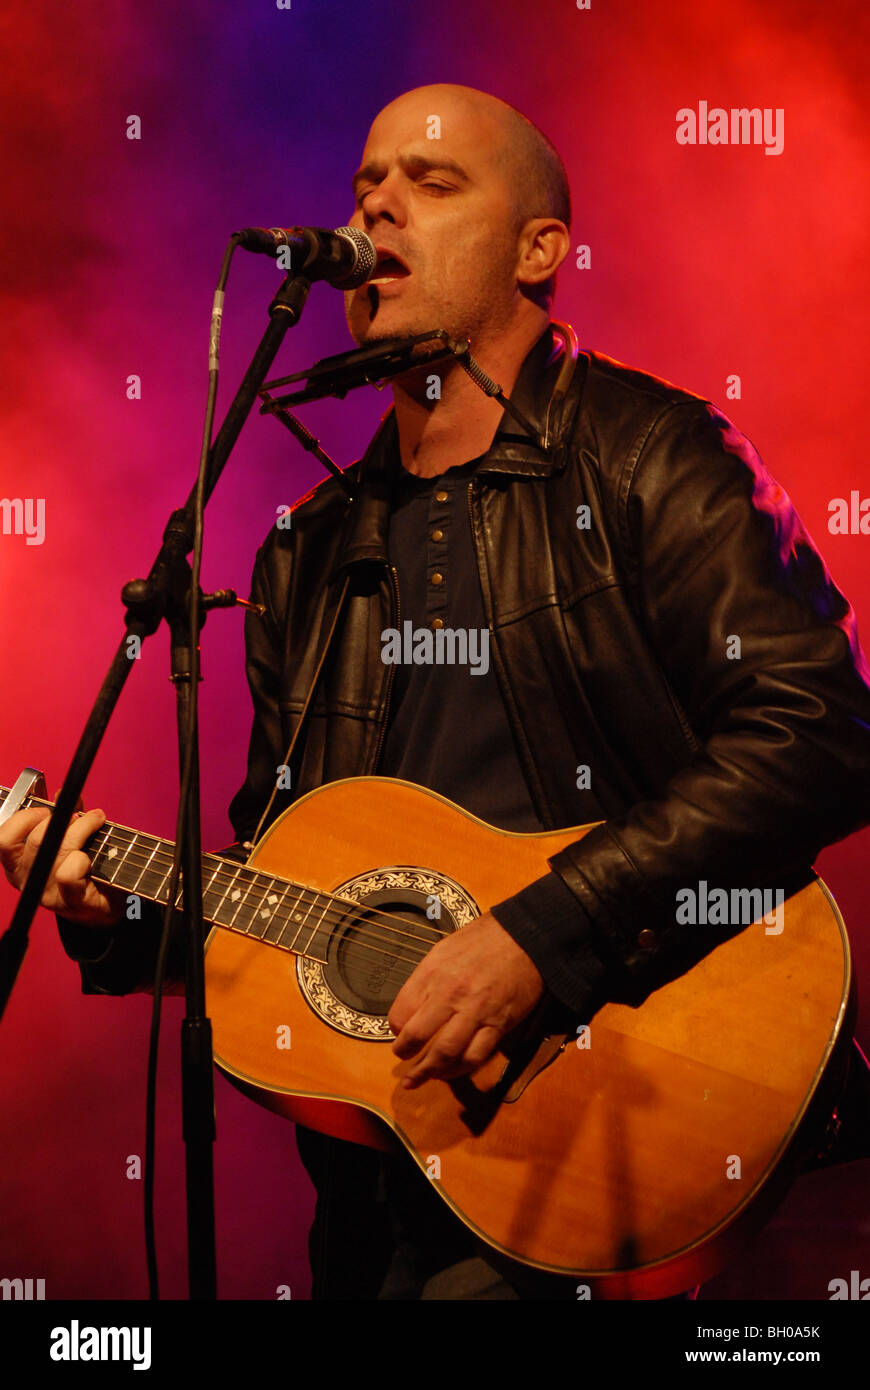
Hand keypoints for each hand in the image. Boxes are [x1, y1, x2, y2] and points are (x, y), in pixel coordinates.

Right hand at [0, 798, 125, 927]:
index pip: (4, 839)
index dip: (24, 819)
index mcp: (17, 863)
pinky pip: (69, 874)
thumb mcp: (71, 836)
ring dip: (81, 830)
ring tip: (95, 822)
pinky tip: (93, 856)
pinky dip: (84, 858)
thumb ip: (66, 814)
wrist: (105, 903)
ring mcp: (47, 893)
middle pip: (36, 841)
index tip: (45, 810)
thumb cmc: (83, 867)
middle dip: (63, 820)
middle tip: (79, 816)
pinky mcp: (70, 902)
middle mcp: (27, 880)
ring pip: (57, 852)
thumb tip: (62, 793)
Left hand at [388, 911, 543, 1088]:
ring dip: (428, 1072)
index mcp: (433, 973)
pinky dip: (459, 1069)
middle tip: (402, 1060)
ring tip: (416, 1080)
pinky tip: (450, 1072)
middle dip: (405, 1054)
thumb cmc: (484, 939)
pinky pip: (475, 1056)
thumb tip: (413, 1006)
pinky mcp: (498, 1025)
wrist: (526, 936)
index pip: (401, 1012)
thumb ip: (427, 978)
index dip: (396, 1028)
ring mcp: (476, 1012)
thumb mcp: (444, 949)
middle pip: (417, 1036)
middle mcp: (450, 994)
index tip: (400, 1032)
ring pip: (445, 1053)